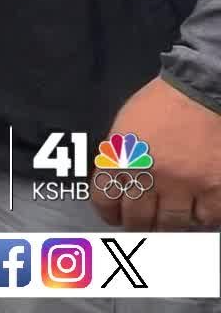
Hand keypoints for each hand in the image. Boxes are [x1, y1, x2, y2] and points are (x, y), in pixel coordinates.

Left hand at [96, 77, 220, 229]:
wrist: (201, 91)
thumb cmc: (161, 105)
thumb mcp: (125, 128)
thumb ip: (118, 159)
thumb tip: (116, 188)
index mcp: (121, 157)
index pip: (105, 200)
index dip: (110, 213)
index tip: (116, 217)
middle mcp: (149, 175)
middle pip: (138, 219)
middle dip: (139, 224)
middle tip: (144, 223)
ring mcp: (184, 184)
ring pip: (172, 224)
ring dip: (170, 224)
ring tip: (170, 218)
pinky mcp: (215, 188)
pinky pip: (206, 219)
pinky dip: (202, 217)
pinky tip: (199, 208)